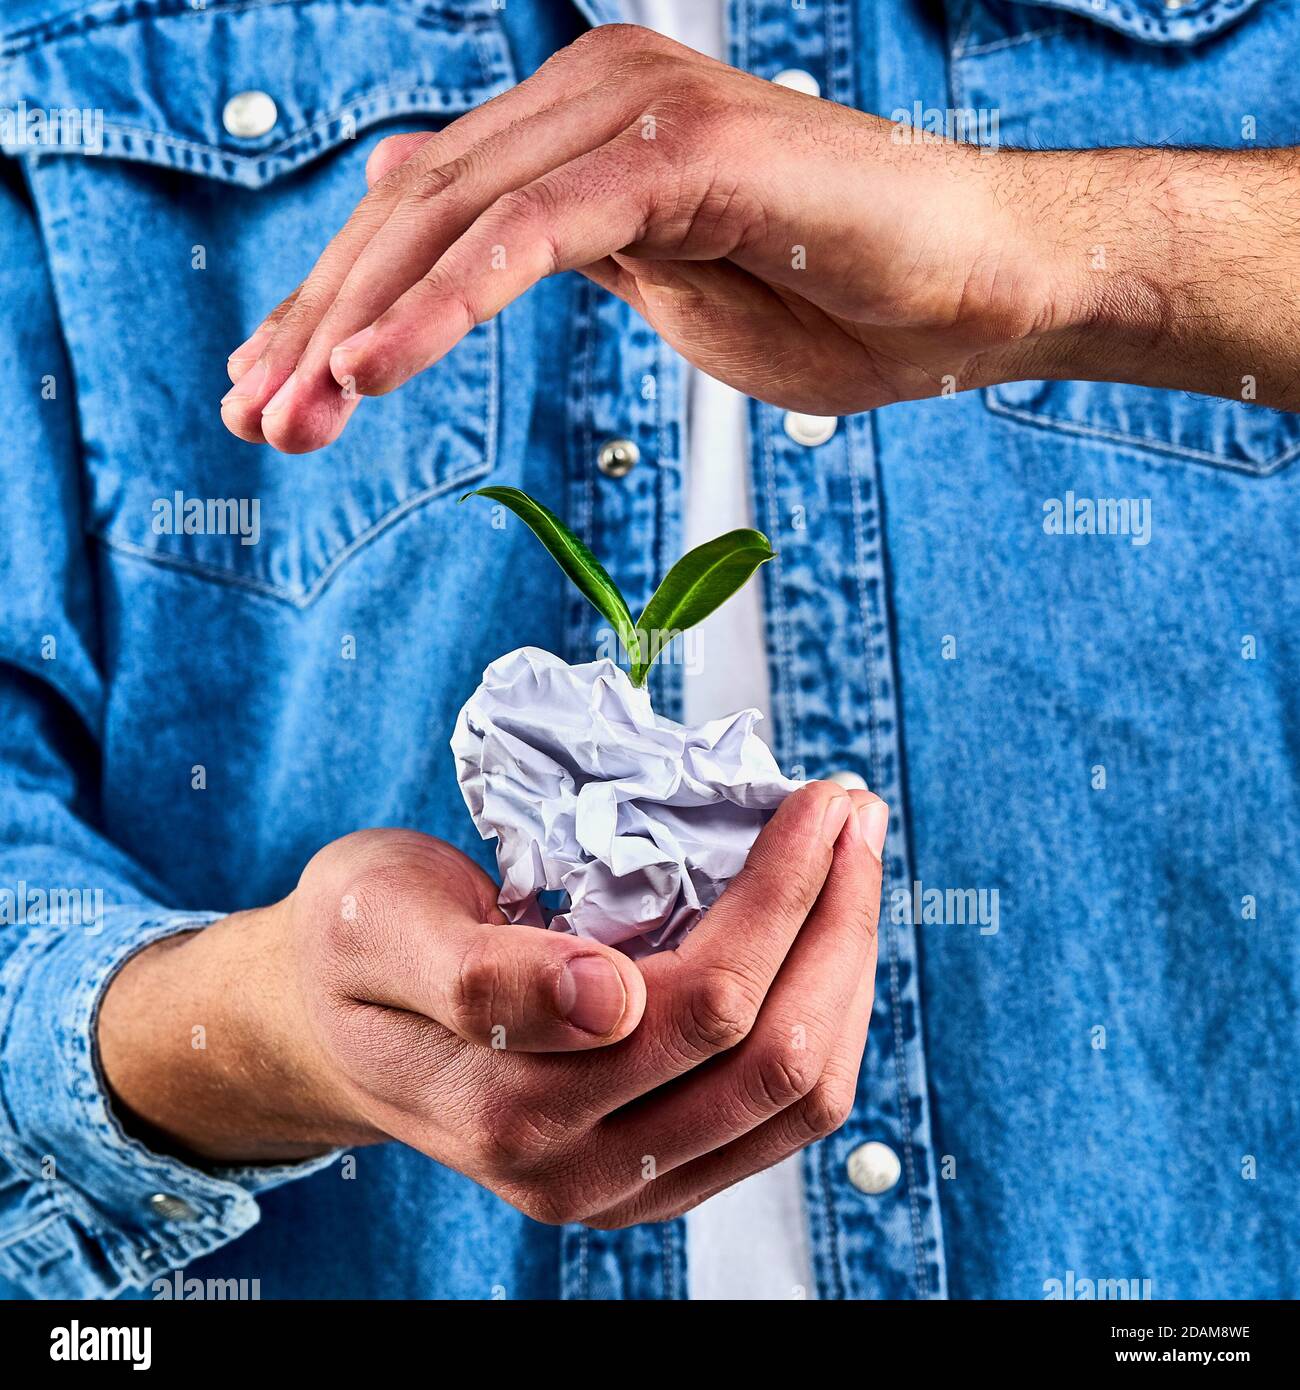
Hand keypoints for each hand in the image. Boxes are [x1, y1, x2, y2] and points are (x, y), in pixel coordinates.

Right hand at [99, 781, 886, 1227]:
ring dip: (847, 969)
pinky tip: (821, 940)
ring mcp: (623, 1183)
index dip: (782, 894)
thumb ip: (480, 976)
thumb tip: (606, 998)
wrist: (325, 1028)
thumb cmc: (349, 951)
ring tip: (853, 863)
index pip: (704, 1003)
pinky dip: (825, 1018)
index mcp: (513, 1106)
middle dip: (837, 918)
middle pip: (774, 1053)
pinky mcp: (652, 1173)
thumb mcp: (378, 926)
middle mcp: (580, 1170)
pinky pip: (780, 1115)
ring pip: (798, 1095)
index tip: (817, 800)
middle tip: (854, 813)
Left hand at [219, 23, 1070, 452]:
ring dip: (360, 322)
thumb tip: (459, 241)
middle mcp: (593, 100)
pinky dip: (448, 302)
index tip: (276, 388)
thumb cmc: (844, 300)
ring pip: (452, 217)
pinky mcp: (679, 150)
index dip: (338, 304)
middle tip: (256, 419)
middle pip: (413, 211)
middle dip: (321, 323)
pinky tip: (380, 369)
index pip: (425, 216)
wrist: (977, 289)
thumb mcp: (665, 290)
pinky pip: (533, 231)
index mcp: (581, 137)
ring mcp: (635, 112)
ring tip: (293, 411)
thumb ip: (557, 254)